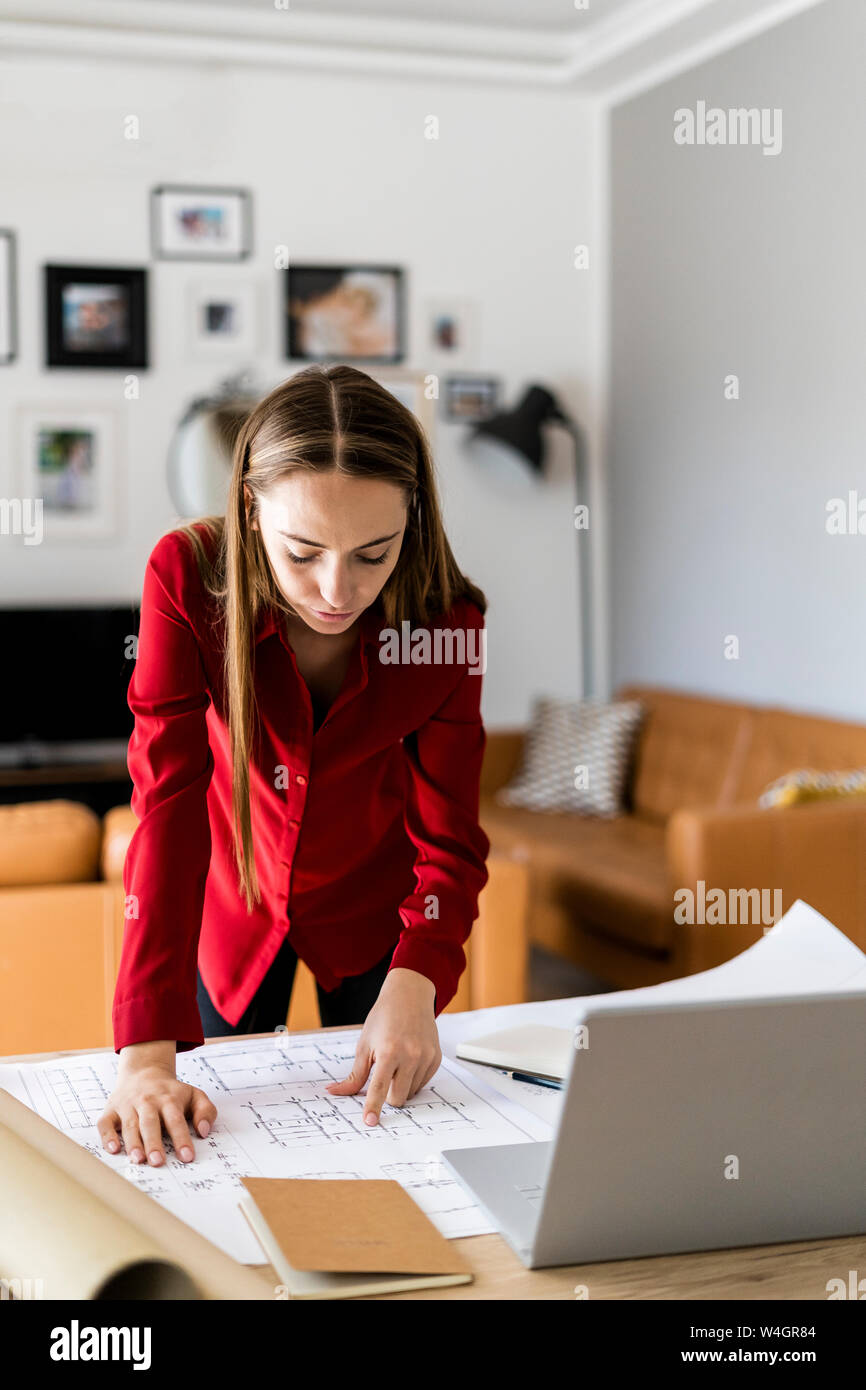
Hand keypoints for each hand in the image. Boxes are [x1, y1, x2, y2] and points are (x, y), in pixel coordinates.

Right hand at [97, 1040, 217, 1165]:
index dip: (182, 1138)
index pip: (176, 1120)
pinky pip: (106, 1123)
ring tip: (138, 1159)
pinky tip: (113, 1150)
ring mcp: (127, 1105)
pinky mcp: (111, 1109)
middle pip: (150, 1122)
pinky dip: (107, 1136)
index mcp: (169, 1099)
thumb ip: (206, 1111)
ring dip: (133, 1142)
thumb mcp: (194, 1095)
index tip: (187, 1156)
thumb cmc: (171, 1092)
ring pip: (129, 1124)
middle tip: (158, 1161)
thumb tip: (203, 1131)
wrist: (144, 1072)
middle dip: (154, 1142)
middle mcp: (147, 1101)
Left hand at [325, 968, 440, 1125]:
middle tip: (383, 1075)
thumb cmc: (384, 1018)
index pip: (379, 1088)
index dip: (373, 1107)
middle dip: (387, 1095)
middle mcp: (411, 1055)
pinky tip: (409, 1060)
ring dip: (401, 1086)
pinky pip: (423, 1083)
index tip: (370, 1122)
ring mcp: (426, 1057)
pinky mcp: (436, 1058)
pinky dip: (413, 1079)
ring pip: (411, 1093)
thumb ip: (354, 1075)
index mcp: (389, 1051)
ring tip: (397, 1063)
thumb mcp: (364, 1044)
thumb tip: (335, 1092)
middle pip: (397, 1097)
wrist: (409, 996)